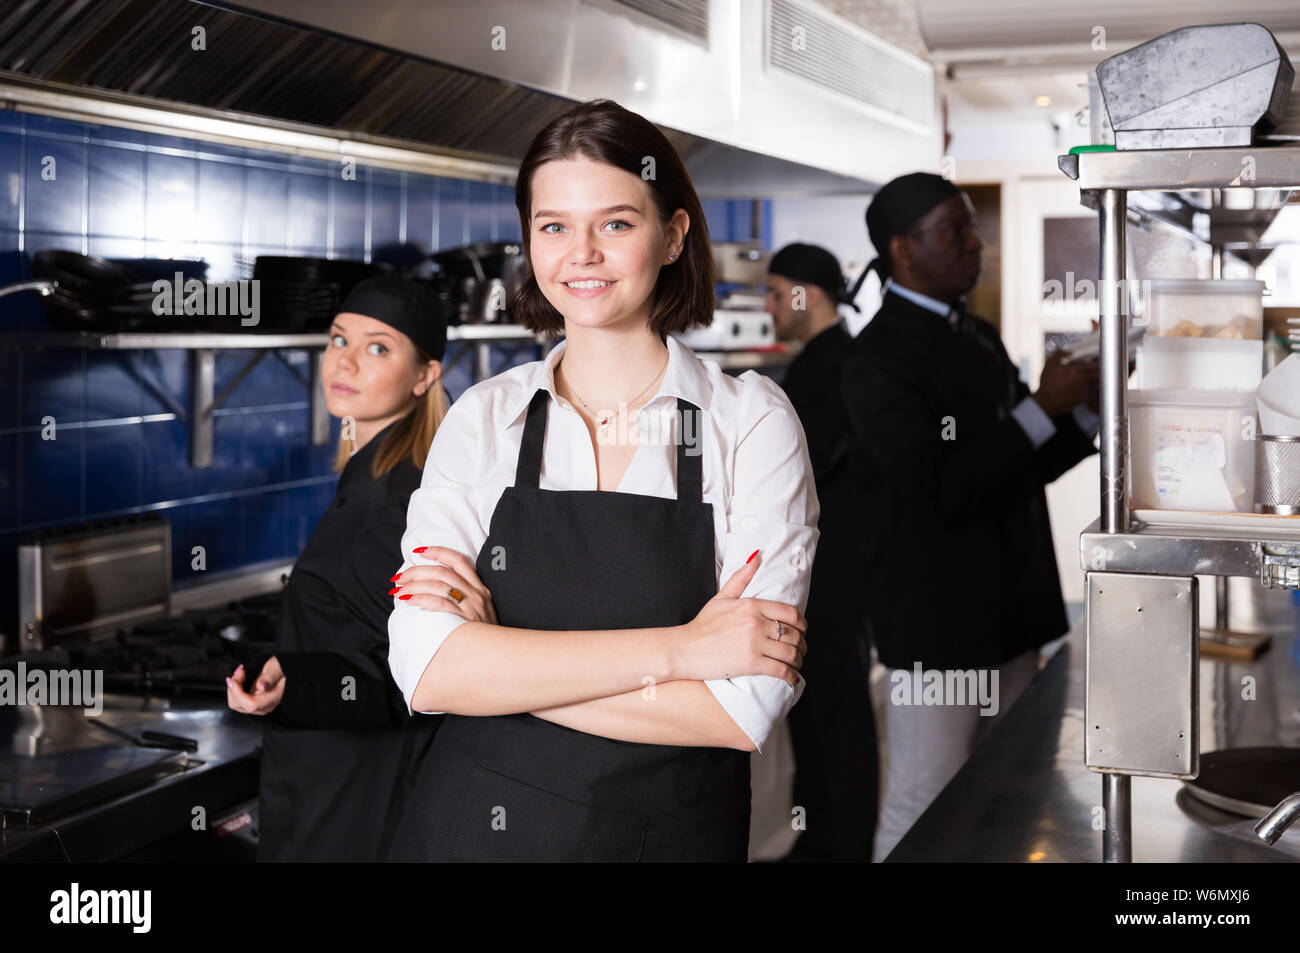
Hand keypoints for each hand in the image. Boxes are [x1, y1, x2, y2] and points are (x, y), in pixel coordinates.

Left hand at [226, 657, 284, 715]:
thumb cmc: (282, 668)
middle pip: (239, 705)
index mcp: (272, 699)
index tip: (236, 678)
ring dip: (233, 687)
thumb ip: (269, 677)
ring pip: (235, 703)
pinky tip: (240, 677)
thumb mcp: (276, 668)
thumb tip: (261, 687)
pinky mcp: (252, 703)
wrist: (284, 671)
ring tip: (241, 672)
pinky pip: (237, 700)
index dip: (239, 694)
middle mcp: (264, 707)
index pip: (251, 705)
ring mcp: (257, 707)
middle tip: (240, 671)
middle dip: (234, 687)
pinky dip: (235, 688)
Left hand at [394, 546, 497, 624]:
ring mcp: (472, 606)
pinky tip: (410, 600)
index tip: (419, 551)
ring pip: (438, 585)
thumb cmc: (484, 634)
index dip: (438, 552)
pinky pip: (440, 603)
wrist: (498, 653)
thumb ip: (463, 598)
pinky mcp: (465, 619)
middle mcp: (476, 593)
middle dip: (416, 572)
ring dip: (414, 586)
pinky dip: (422, 599)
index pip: (458, 560)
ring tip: (399, 591)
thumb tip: (432, 590)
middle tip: (400, 578)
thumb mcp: (480, 610)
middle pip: (442, 572)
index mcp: (480, 587)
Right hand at [670, 551, 806, 686]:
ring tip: (797, 664)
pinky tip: (792, 678)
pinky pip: (781, 670)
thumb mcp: (721, 597)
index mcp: (752, 605)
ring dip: (798, 660)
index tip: (801, 631)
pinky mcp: (752, 663)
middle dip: (802, 644)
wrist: (685, 649)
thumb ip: (741, 578)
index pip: (790, 613)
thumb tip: (756, 556)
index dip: (802, 624)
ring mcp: (755, 643)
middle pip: (794, 634)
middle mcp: (756, 623)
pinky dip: (791, 676)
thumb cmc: (702, 625)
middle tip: (801, 649)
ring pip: (791, 653)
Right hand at [1033, 350, 1098, 417]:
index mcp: (1075, 370)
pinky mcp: (1084, 399)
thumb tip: (1068, 351)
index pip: (1094, 363)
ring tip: (1096, 376)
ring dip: (1099, 379)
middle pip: (1100, 373)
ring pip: (1099, 383)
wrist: (1046, 401)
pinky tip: (1090, 386)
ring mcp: (1084, 390)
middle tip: (1099, 367)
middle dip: (1101, 369)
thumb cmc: (1047, 384)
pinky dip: (1095, 388)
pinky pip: (1095, 392)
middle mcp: (1082, 380)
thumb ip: (1059, 354)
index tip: (1097, 359)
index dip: (1098, 360)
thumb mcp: (1049, 365)